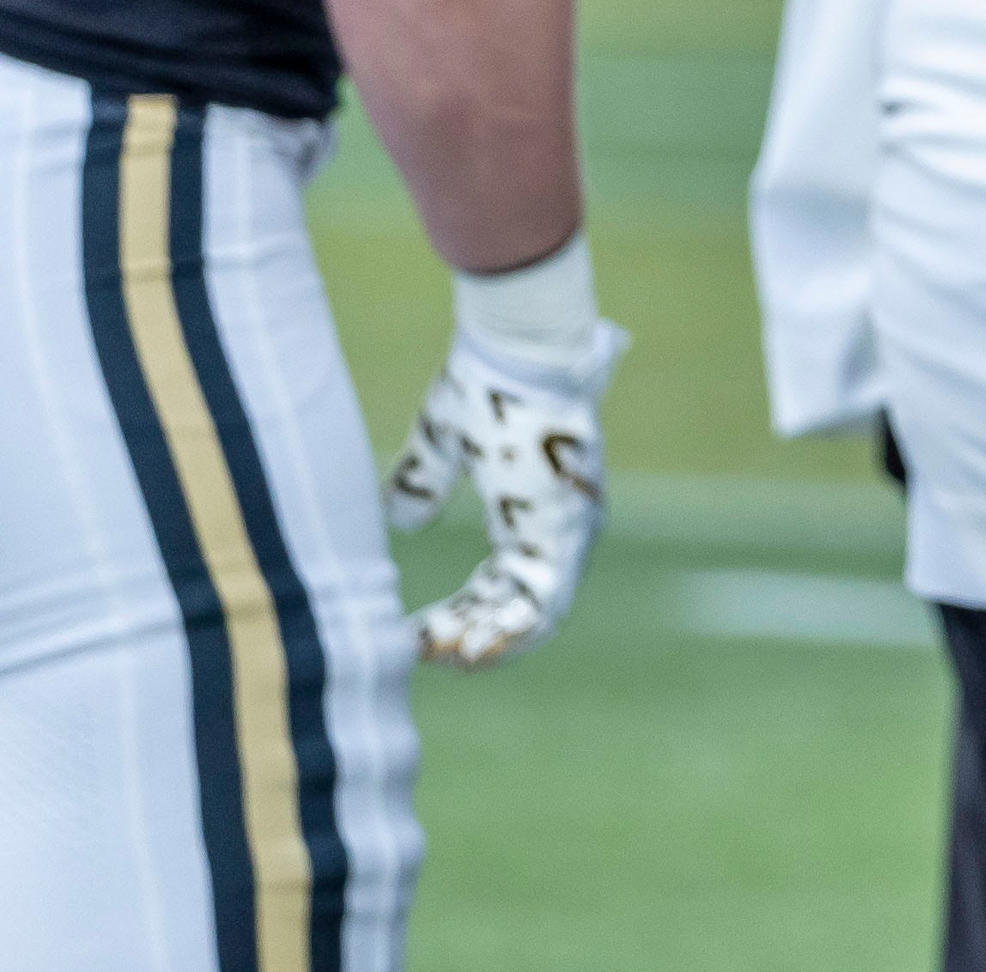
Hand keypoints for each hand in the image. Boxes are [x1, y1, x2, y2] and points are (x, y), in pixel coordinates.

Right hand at [384, 318, 625, 667]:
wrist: (520, 349)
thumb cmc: (486, 386)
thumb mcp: (442, 442)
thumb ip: (423, 480)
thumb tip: (400, 519)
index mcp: (537, 508)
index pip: (505, 579)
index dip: (465, 612)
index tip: (418, 633)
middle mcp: (562, 525)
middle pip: (521, 604)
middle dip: (473, 632)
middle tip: (427, 650)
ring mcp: (568, 528)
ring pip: (536, 613)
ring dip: (488, 640)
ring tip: (442, 654)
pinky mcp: (564, 527)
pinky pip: (545, 601)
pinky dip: (507, 631)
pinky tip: (465, 646)